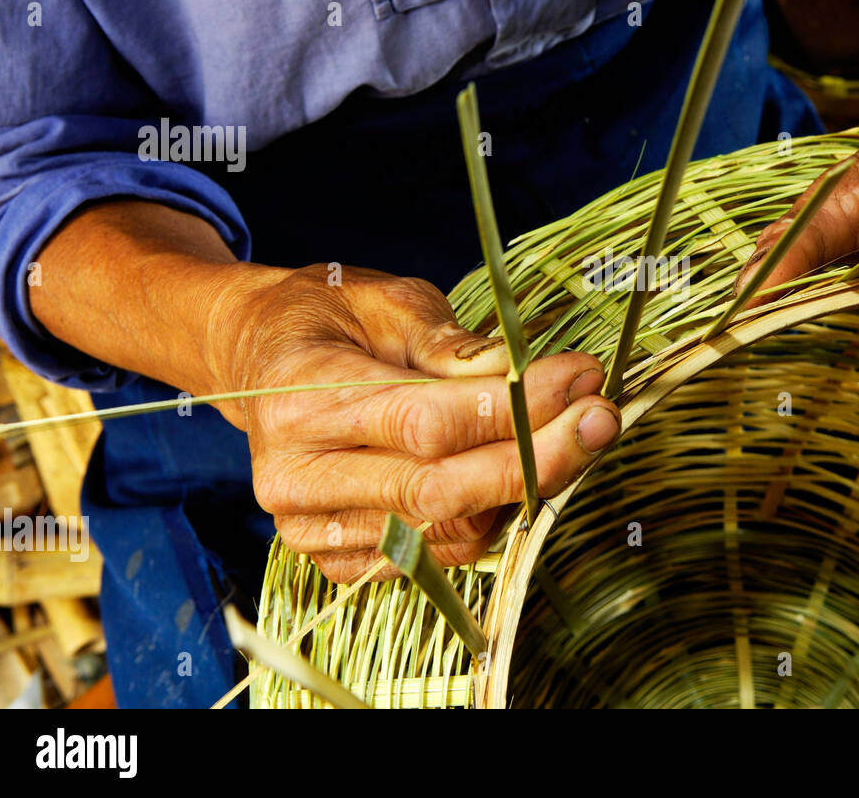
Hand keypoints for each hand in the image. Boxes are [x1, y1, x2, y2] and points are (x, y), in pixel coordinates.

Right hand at [208, 265, 620, 580]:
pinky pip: (432, 555)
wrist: (256, 361)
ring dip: (524, 491)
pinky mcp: (333, 559)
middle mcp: (296, 477)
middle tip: (603, 418)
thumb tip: (515, 372)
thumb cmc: (327, 318)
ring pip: (444, 532)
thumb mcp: (385, 300)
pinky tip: (519, 472)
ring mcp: (309, 528)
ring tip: (574, 438)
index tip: (581, 378)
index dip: (511, 407)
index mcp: (299, 401)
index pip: (423, 422)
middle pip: (439, 490)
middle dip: (535, 459)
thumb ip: (447, 342)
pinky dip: (487, 519)